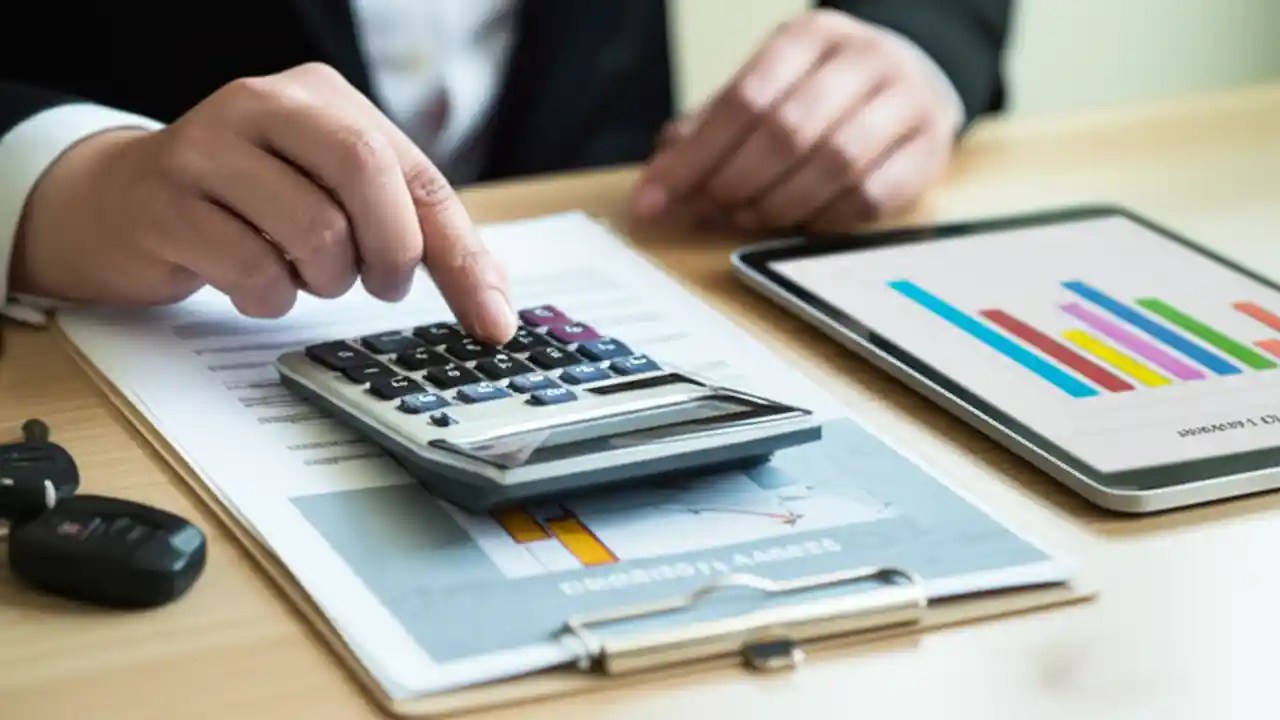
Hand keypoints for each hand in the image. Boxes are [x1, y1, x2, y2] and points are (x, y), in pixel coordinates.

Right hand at [11, 62, 516, 342]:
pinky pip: (252, 269)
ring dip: (323, 279)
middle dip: (391, 251)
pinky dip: (270, 297)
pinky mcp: (167, 199)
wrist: (122, 203)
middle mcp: (267, 103)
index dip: (462, 256)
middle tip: (379, 284)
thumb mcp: (334, 199)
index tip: (493, 322)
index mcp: (324, 97)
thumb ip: (413, 236)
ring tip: (301, 272)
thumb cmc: (249, 205)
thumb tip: (493, 303)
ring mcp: (209, 145)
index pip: (417, 174)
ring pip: (314, 228)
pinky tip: (252, 281)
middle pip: (366, 172)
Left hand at [631, 9, 960, 232]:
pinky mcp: (930, 149)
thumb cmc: (819, 93)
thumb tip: (660, 179)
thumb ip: (710, 130)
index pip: (744, 100)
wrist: (909, 80)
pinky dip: (827, 218)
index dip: (695, 157)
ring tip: (749, 216)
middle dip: (736, 181)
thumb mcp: (764, 90)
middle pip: (788, 130)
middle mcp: (864, 59)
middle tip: (711, 206)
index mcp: (810, 37)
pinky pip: (872, 195)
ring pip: (834, 163)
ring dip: (780, 204)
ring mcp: (905, 102)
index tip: (655, 198)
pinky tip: (803, 221)